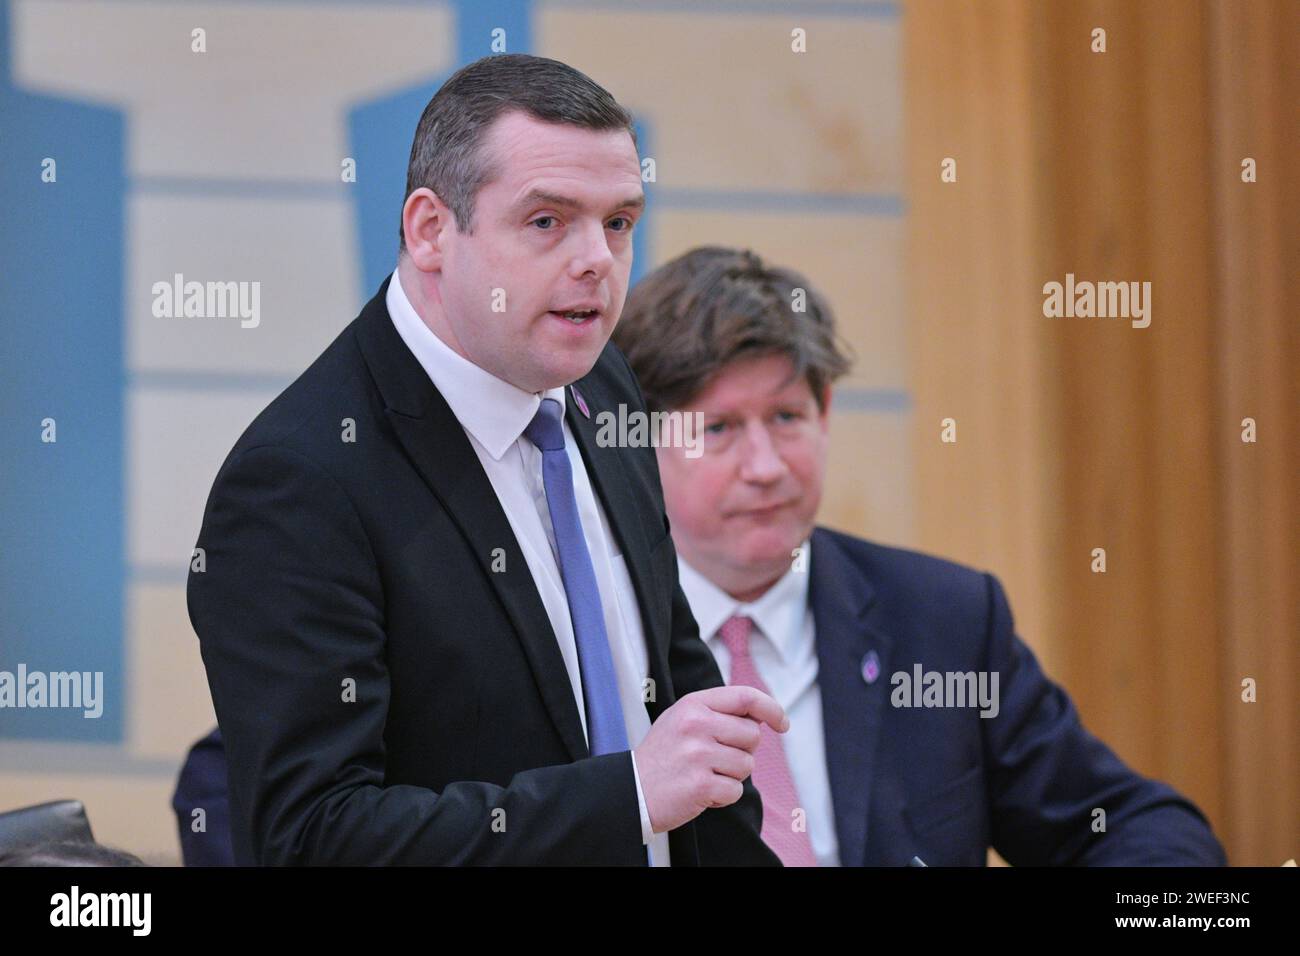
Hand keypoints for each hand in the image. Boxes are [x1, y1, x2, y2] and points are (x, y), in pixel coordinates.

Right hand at [634, 685, 787, 832]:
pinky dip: (723, 795)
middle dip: (742, 751)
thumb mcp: (681, 720)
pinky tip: (700, 791)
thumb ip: (716, 713)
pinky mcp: (701, 784)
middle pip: (752, 735)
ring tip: (704, 774)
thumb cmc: (662, 756)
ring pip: (747, 765)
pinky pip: (735, 790)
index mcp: (693, 705)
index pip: (745, 697)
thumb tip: (760, 719)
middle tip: (715, 759)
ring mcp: (698, 754)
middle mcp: (696, 725)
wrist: (631, 790)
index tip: (782, 723)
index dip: (771, 708)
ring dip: (731, 775)